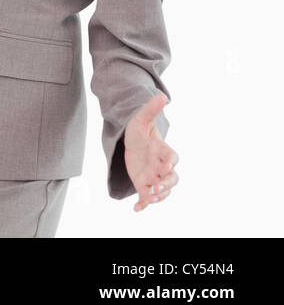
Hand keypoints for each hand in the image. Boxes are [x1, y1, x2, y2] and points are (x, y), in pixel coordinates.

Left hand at [124, 93, 179, 211]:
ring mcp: (154, 176)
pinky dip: (143, 204)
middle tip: (157, 188)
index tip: (166, 165)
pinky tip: (136, 209)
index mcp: (162, 150)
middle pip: (172, 178)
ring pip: (163, 190)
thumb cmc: (140, 130)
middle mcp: (161, 166)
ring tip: (149, 199)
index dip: (170, 162)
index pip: (172, 157)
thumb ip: (151, 109)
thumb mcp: (141, 118)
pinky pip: (147, 197)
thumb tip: (162, 95)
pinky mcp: (144, 184)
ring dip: (158, 196)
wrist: (131, 141)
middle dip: (167, 184)